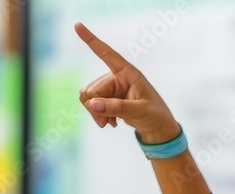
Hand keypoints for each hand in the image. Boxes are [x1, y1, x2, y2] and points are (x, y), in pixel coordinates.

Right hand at [74, 22, 180, 142]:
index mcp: (128, 72)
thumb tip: (92, 103)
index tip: (77, 25)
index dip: (91, 40)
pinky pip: (92, 104)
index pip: (107, 54)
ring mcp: (111, 87)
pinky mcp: (108, 98)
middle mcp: (116, 76)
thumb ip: (117, 107)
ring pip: (88, 98)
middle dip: (94, 108)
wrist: (157, 127)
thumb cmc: (154, 115)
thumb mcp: (139, 111)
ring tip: (109, 122)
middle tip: (105, 123)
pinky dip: (98, 115)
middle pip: (91, 89)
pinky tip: (111, 122)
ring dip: (95, 113)